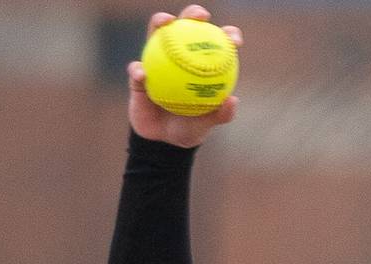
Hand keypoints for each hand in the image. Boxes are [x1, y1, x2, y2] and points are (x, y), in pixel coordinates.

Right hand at [128, 7, 240, 147]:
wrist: (162, 142)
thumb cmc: (189, 128)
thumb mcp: (206, 124)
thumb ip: (220, 114)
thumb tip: (232, 101)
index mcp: (200, 64)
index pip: (217, 43)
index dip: (228, 35)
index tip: (235, 40)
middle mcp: (179, 55)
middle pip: (186, 26)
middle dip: (194, 14)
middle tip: (201, 16)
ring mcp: (157, 61)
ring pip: (156, 34)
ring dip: (160, 23)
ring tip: (165, 22)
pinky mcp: (138, 75)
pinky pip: (136, 70)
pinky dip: (138, 70)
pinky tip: (142, 74)